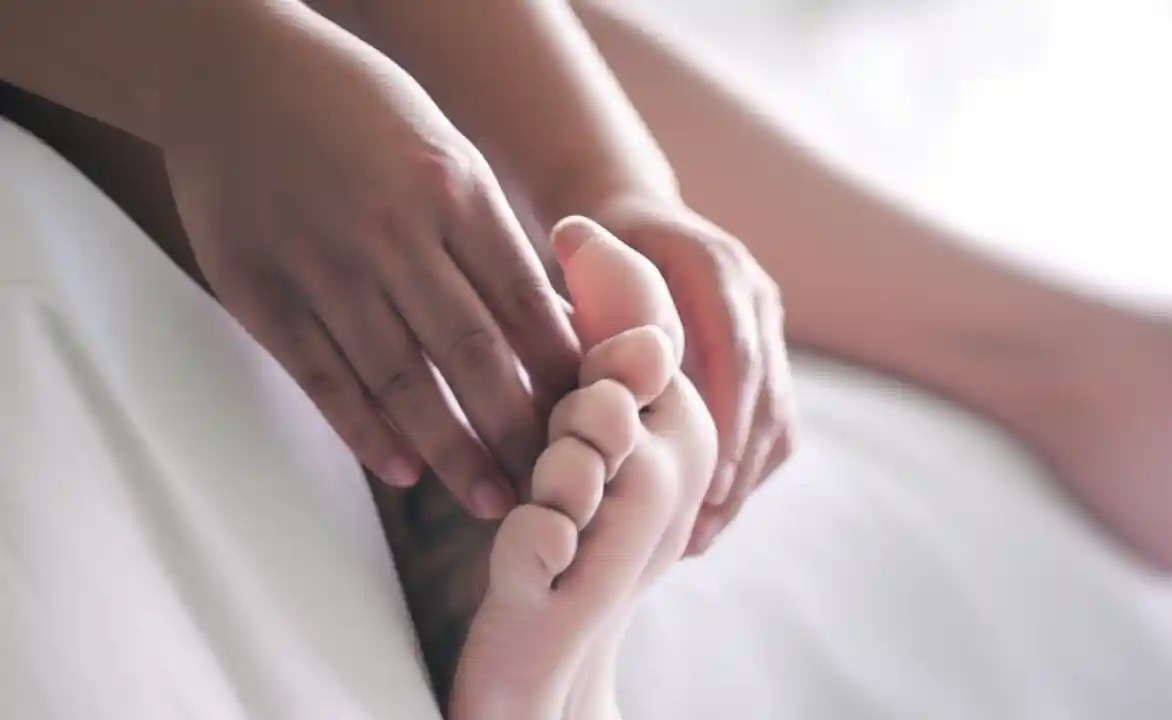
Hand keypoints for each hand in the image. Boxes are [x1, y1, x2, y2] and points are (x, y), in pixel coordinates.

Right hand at [163, 14, 576, 516]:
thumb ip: (490, 236)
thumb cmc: (361, 114)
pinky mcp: (260, 294)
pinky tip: (401, 469)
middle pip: (473, 354)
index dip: (562, 375)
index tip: (592, 424)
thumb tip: (551, 326)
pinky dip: (366, 431)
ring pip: (401, 381)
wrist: (233, 74)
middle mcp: (393, 231)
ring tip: (493, 501)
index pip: (525, 304)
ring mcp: (322, 266)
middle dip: (521, 431)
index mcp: (454, 190)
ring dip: (453, 451)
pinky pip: (323, 380)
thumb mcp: (443, 151)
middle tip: (556, 485)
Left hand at [591, 196, 795, 554]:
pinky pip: (775, 425)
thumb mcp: (587, 250)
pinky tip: (706, 518)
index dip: (726, 422)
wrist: (639, 220)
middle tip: (700, 530)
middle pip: (767, 397)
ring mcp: (768, 331)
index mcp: (715, 269)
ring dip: (743, 481)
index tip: (704, 483)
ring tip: (700, 539)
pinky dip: (746, 473)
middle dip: (737, 468)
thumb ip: (584, 264)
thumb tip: (566, 238)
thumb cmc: (600, 246)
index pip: (735, 354)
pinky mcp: (768, 360)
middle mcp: (755, 297)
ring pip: (777, 418)